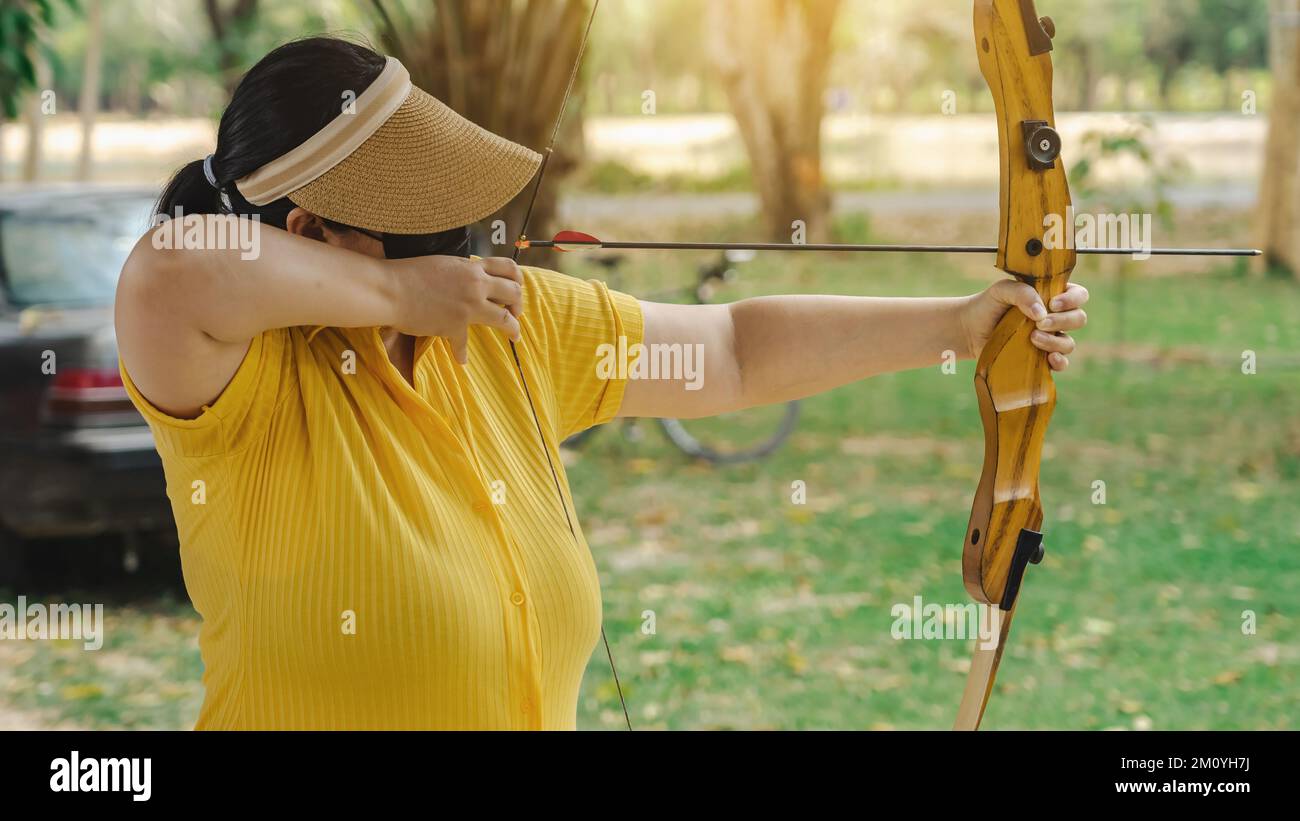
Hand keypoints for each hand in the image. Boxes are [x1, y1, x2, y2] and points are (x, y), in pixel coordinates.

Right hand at [390, 256, 523, 363]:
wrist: (390, 290)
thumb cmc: (410, 273)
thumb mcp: (444, 264)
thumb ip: (463, 272)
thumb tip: (472, 278)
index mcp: (472, 268)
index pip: (509, 267)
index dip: (517, 279)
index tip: (516, 289)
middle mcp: (476, 285)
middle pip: (514, 292)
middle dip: (519, 304)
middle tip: (515, 313)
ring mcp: (468, 307)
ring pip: (505, 318)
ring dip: (513, 329)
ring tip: (514, 336)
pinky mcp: (455, 327)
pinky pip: (464, 345)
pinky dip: (462, 354)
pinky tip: (462, 360)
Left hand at [958, 280, 1088, 370]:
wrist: (970, 329)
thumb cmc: (988, 305)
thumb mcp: (1002, 290)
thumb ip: (1022, 292)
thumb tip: (1041, 313)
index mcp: (1052, 297)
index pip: (1079, 295)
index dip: (1072, 299)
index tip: (1052, 303)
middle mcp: (1055, 318)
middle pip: (1079, 319)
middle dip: (1063, 321)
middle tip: (1039, 323)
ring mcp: (1049, 339)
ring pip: (1069, 343)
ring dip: (1055, 341)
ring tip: (1033, 338)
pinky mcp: (1040, 358)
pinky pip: (1061, 363)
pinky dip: (1060, 362)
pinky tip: (1049, 358)